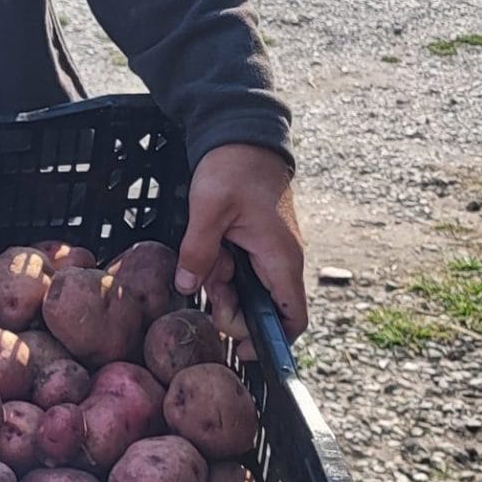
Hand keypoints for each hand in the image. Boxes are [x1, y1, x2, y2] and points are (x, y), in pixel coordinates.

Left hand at [173, 143, 307, 355]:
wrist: (243, 134)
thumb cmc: (233, 168)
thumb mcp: (209, 209)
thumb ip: (199, 250)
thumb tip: (188, 286)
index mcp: (281, 259)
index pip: (292, 319)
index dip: (270, 341)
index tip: (238, 347)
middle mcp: (282, 260)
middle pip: (262, 308)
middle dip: (231, 306)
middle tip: (206, 286)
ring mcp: (270, 251)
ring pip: (247, 288)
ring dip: (222, 282)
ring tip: (206, 258)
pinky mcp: (257, 241)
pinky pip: (241, 267)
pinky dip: (222, 265)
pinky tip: (208, 250)